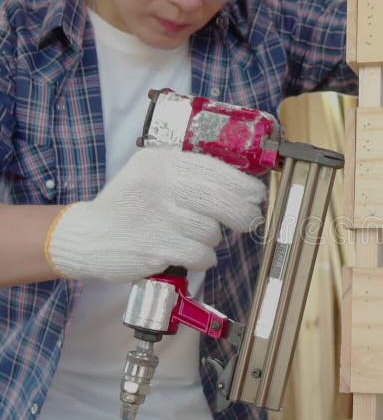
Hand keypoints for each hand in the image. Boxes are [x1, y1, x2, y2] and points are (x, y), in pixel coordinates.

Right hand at [46, 148, 264, 281]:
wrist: (89, 236)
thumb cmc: (132, 205)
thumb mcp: (154, 173)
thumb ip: (192, 173)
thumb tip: (245, 184)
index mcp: (163, 161)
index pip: (216, 170)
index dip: (244, 185)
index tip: (256, 195)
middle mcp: (160, 184)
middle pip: (222, 200)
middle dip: (243, 214)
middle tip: (249, 221)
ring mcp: (158, 216)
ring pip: (212, 231)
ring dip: (211, 239)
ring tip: (192, 236)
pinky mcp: (156, 247)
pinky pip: (201, 255)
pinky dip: (202, 258)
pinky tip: (189, 253)